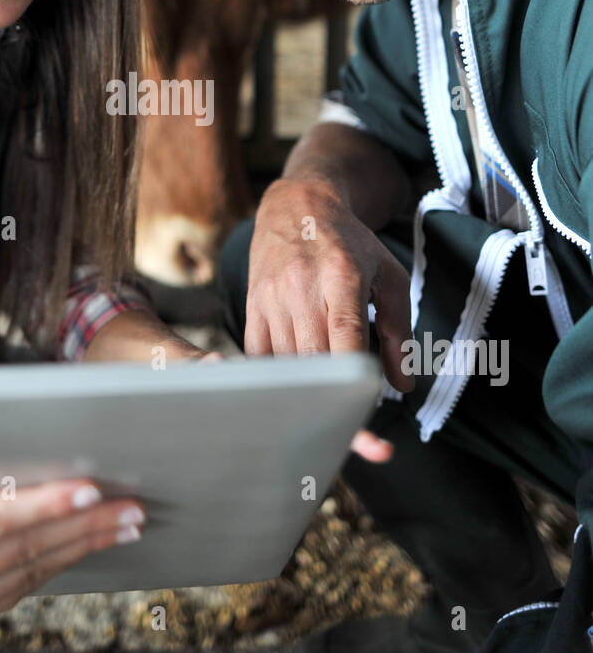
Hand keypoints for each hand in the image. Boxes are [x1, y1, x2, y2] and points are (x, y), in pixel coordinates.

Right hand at [0, 428, 145, 643]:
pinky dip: (60, 562)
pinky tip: (92, 541)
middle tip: (132, 507)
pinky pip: (20, 589)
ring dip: (83, 547)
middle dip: (82, 528)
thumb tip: (0, 422)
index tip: (92, 489)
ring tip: (127, 523)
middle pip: (18, 553)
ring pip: (27, 575)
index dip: (43, 505)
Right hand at [246, 178, 414, 461]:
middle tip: (362, 445)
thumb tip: (401, 385)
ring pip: (285, 366)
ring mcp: (271, 299)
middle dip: (334, 407)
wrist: (296, 207)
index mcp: (340, 278)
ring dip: (306, 399)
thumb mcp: (388, 276)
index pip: (345, 342)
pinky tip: (295, 399)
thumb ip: (398, 331)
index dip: (355, 386)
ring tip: (329, 425)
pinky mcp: (252, 308)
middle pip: (313, 364)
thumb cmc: (350, 244)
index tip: (370, 424)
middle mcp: (301, 290)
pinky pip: (260, 359)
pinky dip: (277, 384)